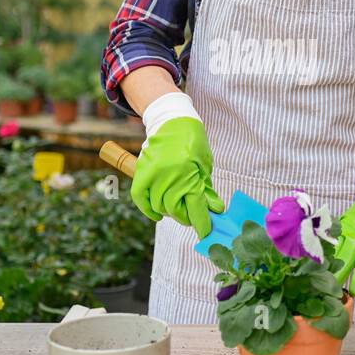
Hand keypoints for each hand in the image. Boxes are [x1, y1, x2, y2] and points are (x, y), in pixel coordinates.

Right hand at [131, 92, 224, 238]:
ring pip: (159, 207)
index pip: (196, 207)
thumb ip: (206, 189)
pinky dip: (148, 210)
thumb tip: (214, 211)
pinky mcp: (141, 172)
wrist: (171, 121)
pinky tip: (158, 214)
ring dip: (170, 213)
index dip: (202, 224)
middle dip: (186, 218)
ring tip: (178, 209)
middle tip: (192, 216)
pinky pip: (140, 198)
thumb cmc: (193, 142)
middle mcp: (169, 176)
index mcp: (188, 173)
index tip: (206, 233)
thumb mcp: (205, 165)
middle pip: (176, 210)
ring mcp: (153, 174)